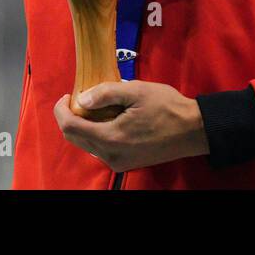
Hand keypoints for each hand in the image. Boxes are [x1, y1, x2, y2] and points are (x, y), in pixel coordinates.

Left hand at [53, 81, 209, 172]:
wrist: (193, 130)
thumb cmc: (167, 107)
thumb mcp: (136, 90)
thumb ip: (106, 93)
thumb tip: (82, 98)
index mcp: (111, 138)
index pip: (70, 128)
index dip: (62, 110)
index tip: (67, 94)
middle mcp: (111, 156)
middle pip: (75, 138)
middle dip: (71, 117)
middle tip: (80, 97)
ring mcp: (118, 163)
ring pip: (87, 144)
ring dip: (84, 125)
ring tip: (97, 105)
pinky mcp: (126, 163)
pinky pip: (101, 148)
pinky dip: (97, 132)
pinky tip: (109, 117)